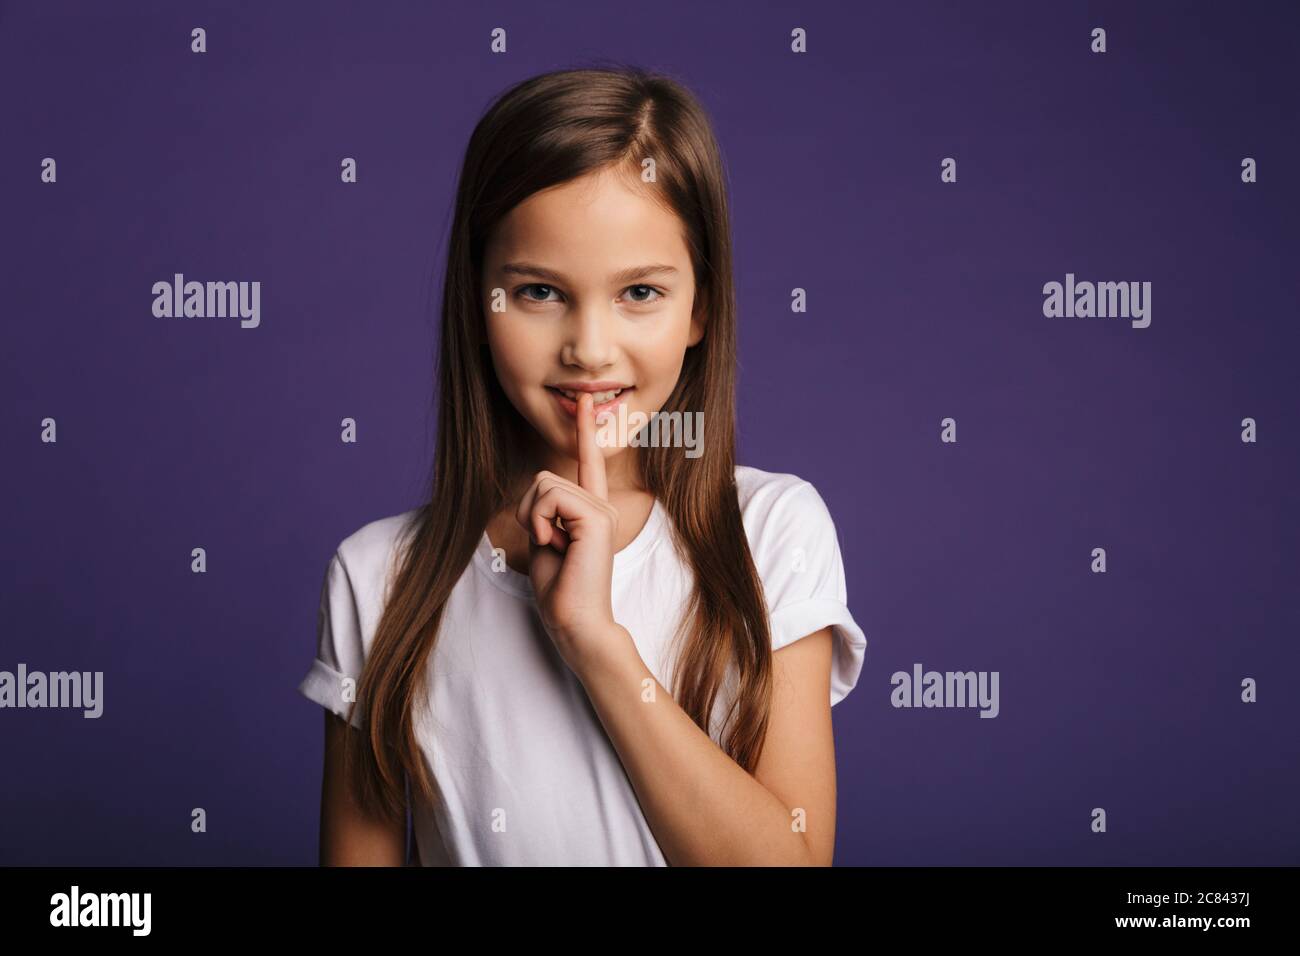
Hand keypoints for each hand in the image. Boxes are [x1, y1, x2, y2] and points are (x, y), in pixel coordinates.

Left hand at [516, 392, 620, 672]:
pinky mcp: (596, 517)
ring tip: (553, 548)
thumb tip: (536, 495)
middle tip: (547, 545)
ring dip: (534, 519)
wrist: (576, 622)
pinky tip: (557, 546)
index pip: (587, 461)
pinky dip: (540, 523)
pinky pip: (550, 499)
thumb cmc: (559, 591)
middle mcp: (600, 505)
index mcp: (589, 510)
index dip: (584, 430)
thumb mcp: (544, 543)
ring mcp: (601, 509)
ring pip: (544, 485)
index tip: (583, 399)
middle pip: (543, 478)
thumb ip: (542, 514)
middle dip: (529, 511)